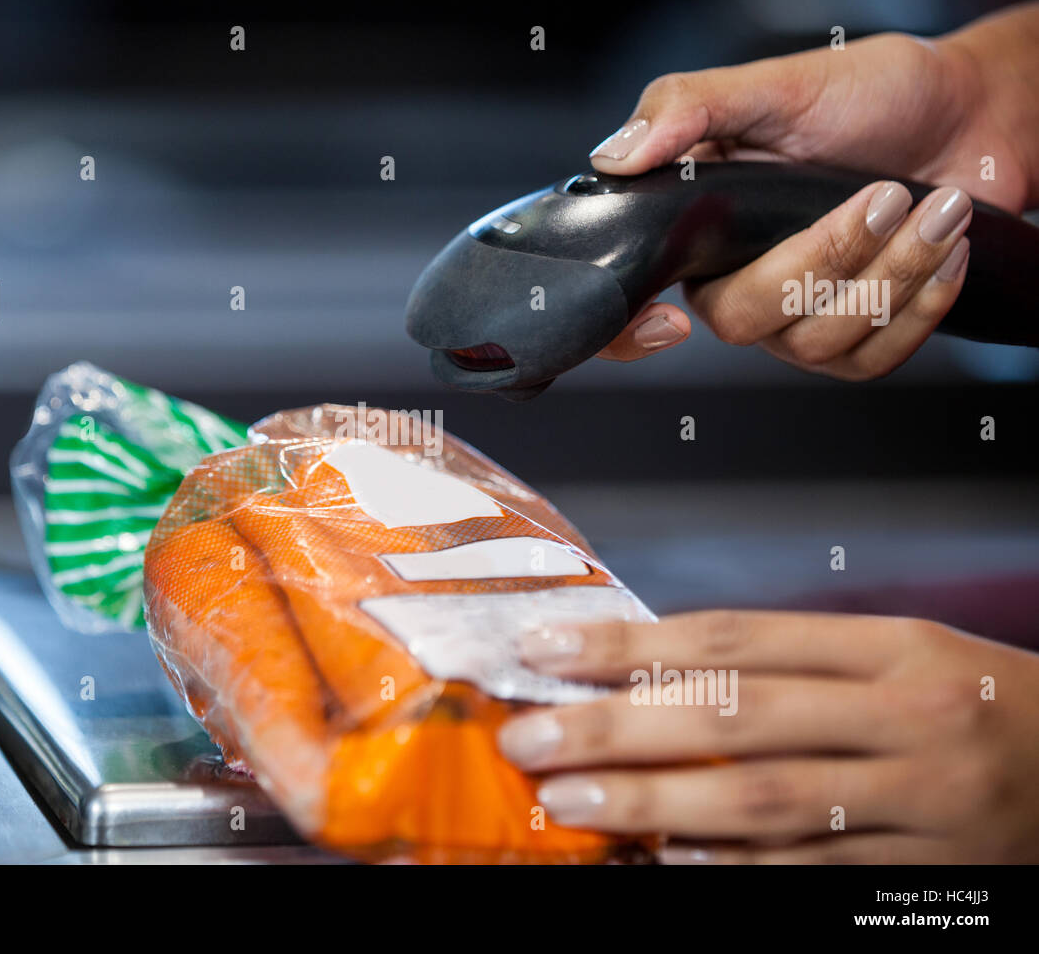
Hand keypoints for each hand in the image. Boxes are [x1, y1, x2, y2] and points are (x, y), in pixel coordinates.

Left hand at [498, 610, 1038, 862]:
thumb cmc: (981, 704)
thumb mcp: (905, 656)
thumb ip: (794, 661)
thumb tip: (657, 666)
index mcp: (893, 649)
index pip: (735, 638)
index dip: (631, 644)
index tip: (547, 647)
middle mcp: (907, 719)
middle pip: (736, 716)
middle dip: (620, 727)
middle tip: (533, 737)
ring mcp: (921, 804)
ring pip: (767, 801)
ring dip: (656, 803)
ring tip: (572, 803)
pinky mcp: (930, 875)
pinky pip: (816, 874)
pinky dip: (737, 870)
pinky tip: (668, 862)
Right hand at [589, 7, 1038, 375]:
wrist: (967, 113)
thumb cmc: (871, 95)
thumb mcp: (774, 86)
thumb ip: (686, 107)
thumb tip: (614, 157)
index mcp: (695, 228)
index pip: (632, 303)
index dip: (630, 334)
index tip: (668, 323)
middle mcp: (735, 282)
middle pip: (743, 321)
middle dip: (829, 258)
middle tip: (887, 195)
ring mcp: (794, 321)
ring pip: (818, 342)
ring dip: (894, 272)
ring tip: (935, 207)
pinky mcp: (856, 341)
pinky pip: (872, 360)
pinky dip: (921, 305)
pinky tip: (944, 249)